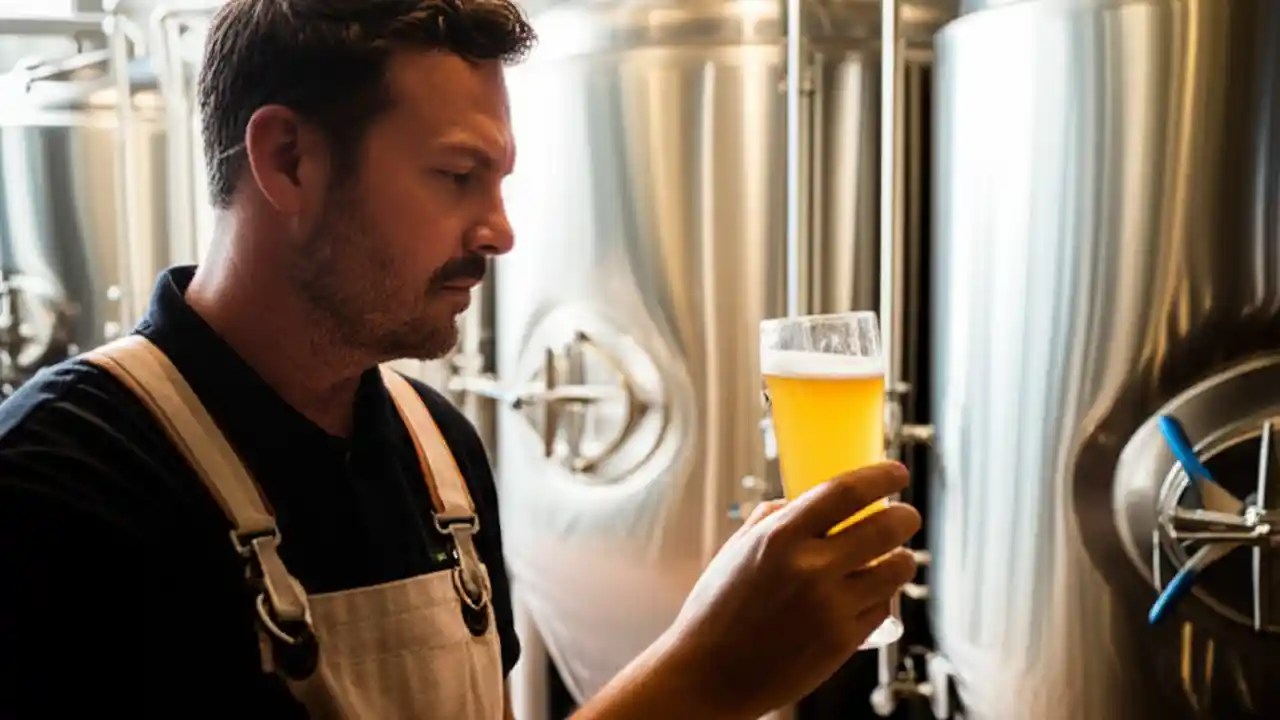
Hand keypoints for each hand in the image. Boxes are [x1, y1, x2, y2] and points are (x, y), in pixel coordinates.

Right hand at [654, 462, 919, 718]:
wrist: (709, 674)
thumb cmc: (717, 610)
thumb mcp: (736, 550)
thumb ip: (773, 519)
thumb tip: (802, 500)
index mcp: (780, 537)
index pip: (846, 492)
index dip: (880, 477)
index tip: (896, 472)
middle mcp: (810, 568)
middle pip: (885, 528)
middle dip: (905, 518)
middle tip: (906, 517)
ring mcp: (831, 606)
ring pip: (896, 570)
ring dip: (902, 559)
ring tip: (895, 558)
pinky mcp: (843, 641)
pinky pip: (882, 607)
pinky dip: (881, 597)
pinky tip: (868, 594)